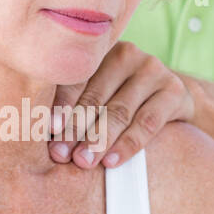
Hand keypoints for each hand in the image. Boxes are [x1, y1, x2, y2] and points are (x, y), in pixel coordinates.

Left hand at [49, 41, 195, 168]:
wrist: (171, 96)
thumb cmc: (118, 97)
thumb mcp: (96, 92)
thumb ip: (73, 103)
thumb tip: (41, 134)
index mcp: (98, 51)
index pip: (75, 78)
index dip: (61, 105)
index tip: (48, 131)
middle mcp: (126, 53)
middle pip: (95, 96)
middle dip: (75, 129)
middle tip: (60, 155)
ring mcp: (152, 69)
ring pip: (119, 111)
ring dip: (99, 140)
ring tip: (83, 162)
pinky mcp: (173, 90)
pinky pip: (147, 122)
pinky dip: (128, 144)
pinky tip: (111, 161)